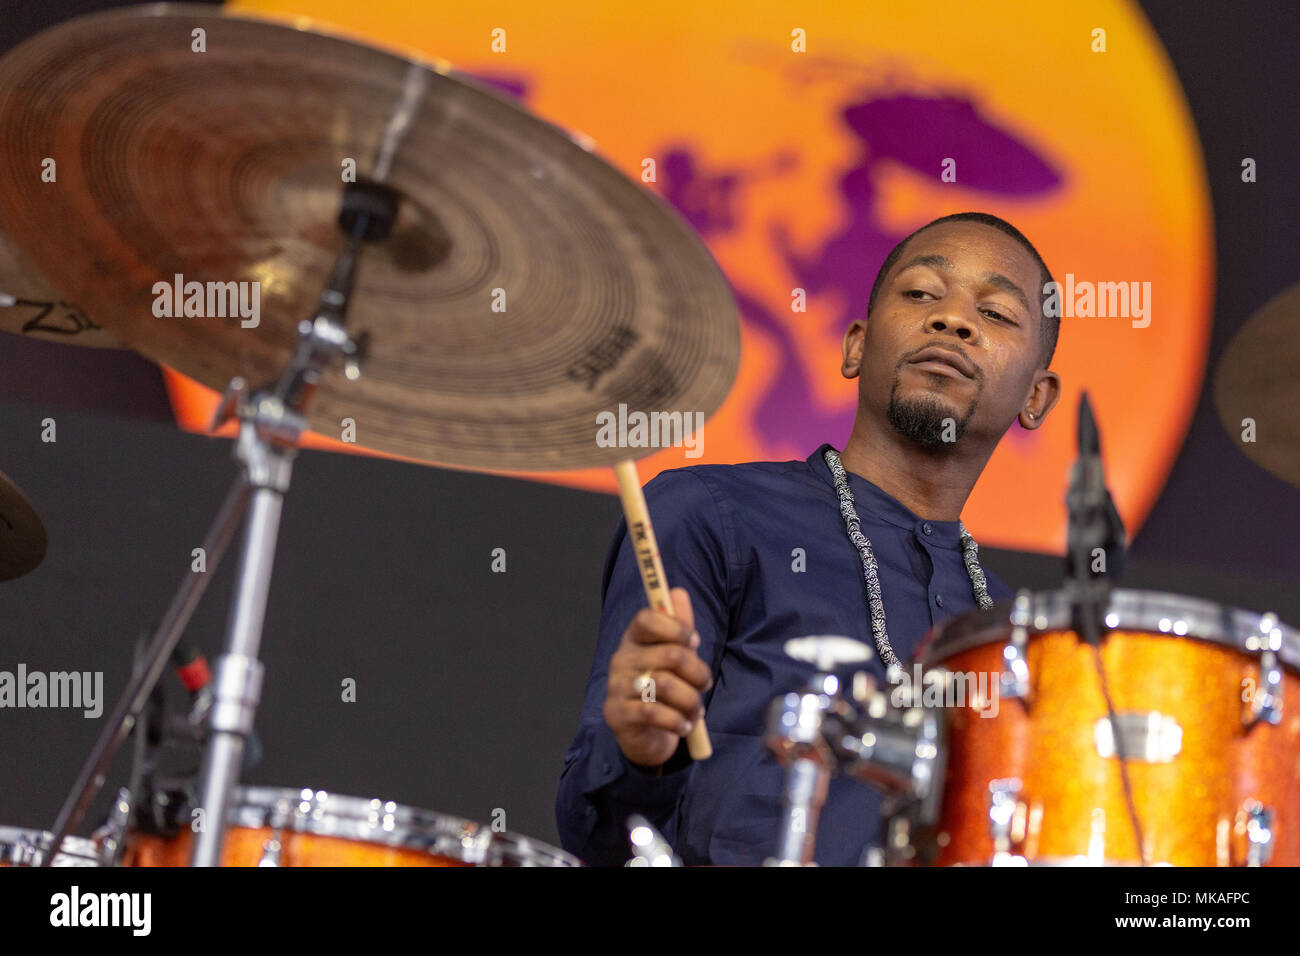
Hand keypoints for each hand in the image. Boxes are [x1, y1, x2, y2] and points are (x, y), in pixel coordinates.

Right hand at [602, 587, 712, 769]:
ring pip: (665, 685)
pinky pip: (653, 713)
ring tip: (696, 711)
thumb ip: (679, 627)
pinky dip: (676, 721)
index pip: (646, 618)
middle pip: (669, 655)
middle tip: (705, 685)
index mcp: (634, 639)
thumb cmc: (664, 689)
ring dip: (690, 701)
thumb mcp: (676, 657)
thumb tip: (678, 592)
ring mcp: (616, 686)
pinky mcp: (616, 714)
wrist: (645, 734)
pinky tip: (684, 726)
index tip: (694, 641)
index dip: (675, 627)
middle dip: (698, 672)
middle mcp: (621, 658)